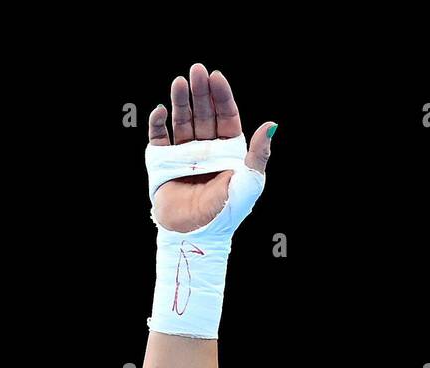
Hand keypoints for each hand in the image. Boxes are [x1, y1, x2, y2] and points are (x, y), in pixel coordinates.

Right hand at [147, 63, 274, 233]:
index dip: (222, 96)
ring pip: (182, 121)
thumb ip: (259, 154)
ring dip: (180, 101)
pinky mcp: (163, 163)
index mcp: (228, 150)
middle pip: (204, 113)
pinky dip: (158, 124)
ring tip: (179, 82)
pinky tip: (161, 111)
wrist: (196, 234)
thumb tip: (271, 124)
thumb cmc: (227, 211)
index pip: (226, 116)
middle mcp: (207, 148)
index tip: (216, 77)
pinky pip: (159, 138)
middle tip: (196, 71)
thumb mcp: (249, 182)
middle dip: (200, 92)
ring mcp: (184, 154)